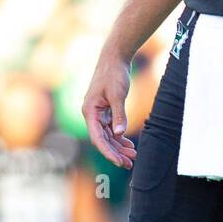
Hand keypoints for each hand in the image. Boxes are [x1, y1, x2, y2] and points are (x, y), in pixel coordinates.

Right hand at [82, 50, 137, 169]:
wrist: (114, 58)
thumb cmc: (114, 74)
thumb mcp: (118, 94)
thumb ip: (119, 114)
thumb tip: (119, 134)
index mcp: (90, 111)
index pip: (98, 138)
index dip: (108, 152)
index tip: (120, 162)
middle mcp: (91, 114)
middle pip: (103, 140)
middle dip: (116, 152)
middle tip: (130, 163)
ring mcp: (98, 113)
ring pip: (107, 136)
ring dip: (119, 146)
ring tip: (133, 156)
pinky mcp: (105, 110)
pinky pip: (111, 128)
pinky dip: (119, 137)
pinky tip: (129, 144)